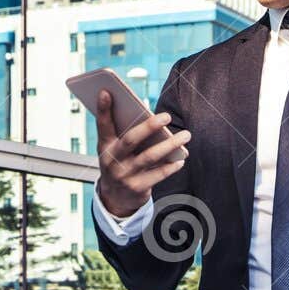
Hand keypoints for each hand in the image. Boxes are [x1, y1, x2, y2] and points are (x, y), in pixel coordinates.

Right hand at [94, 88, 189, 218]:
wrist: (115, 199)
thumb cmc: (120, 163)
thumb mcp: (116, 150)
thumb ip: (126, 134)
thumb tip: (152, 119)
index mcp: (105, 146)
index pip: (103, 125)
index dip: (103, 109)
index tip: (106, 91)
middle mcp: (112, 160)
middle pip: (131, 140)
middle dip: (149, 126)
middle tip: (166, 116)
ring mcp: (124, 175)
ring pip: (150, 157)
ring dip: (169, 145)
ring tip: (185, 135)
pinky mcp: (137, 188)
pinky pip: (158, 174)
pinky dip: (171, 165)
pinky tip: (181, 158)